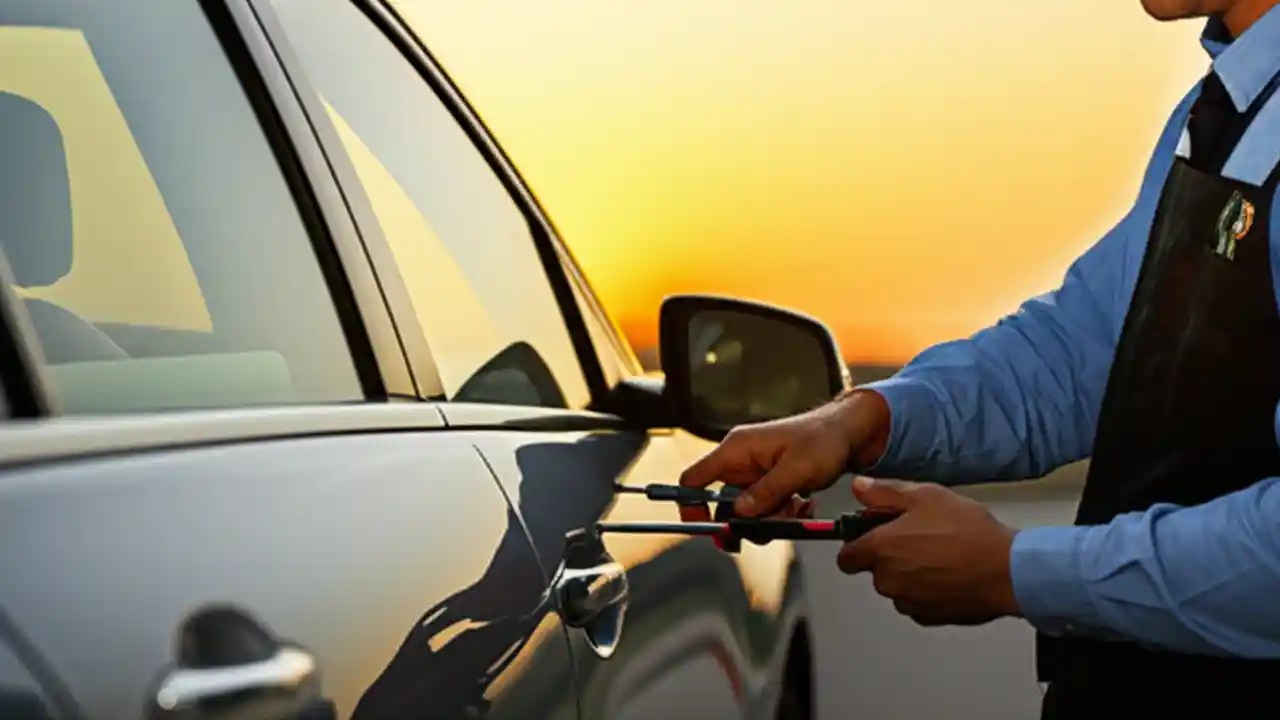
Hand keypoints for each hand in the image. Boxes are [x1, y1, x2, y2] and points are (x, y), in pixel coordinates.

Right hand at [678, 390, 890, 521]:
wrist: (847, 432)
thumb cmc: (823, 439)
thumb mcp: (797, 469)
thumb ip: (766, 492)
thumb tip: (739, 513)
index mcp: (737, 449)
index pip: (694, 478)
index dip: (692, 506)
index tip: (707, 529)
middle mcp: (740, 460)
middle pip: (723, 503)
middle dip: (745, 522)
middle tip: (767, 530)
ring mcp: (754, 471)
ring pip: (747, 510)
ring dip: (769, 519)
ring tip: (795, 510)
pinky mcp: (768, 480)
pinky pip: (764, 506)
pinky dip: (781, 513)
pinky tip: (802, 505)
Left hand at [837, 477, 1019, 626]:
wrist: (1007, 570)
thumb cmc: (968, 532)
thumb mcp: (925, 495)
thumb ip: (884, 492)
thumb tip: (859, 488)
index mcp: (880, 549)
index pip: (846, 557)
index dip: (857, 543)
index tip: (872, 534)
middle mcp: (888, 580)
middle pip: (874, 570)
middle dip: (889, 556)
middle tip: (917, 536)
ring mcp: (908, 601)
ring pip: (897, 587)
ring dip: (909, 574)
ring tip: (939, 554)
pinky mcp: (929, 617)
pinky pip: (918, 602)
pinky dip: (927, 591)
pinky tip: (949, 574)